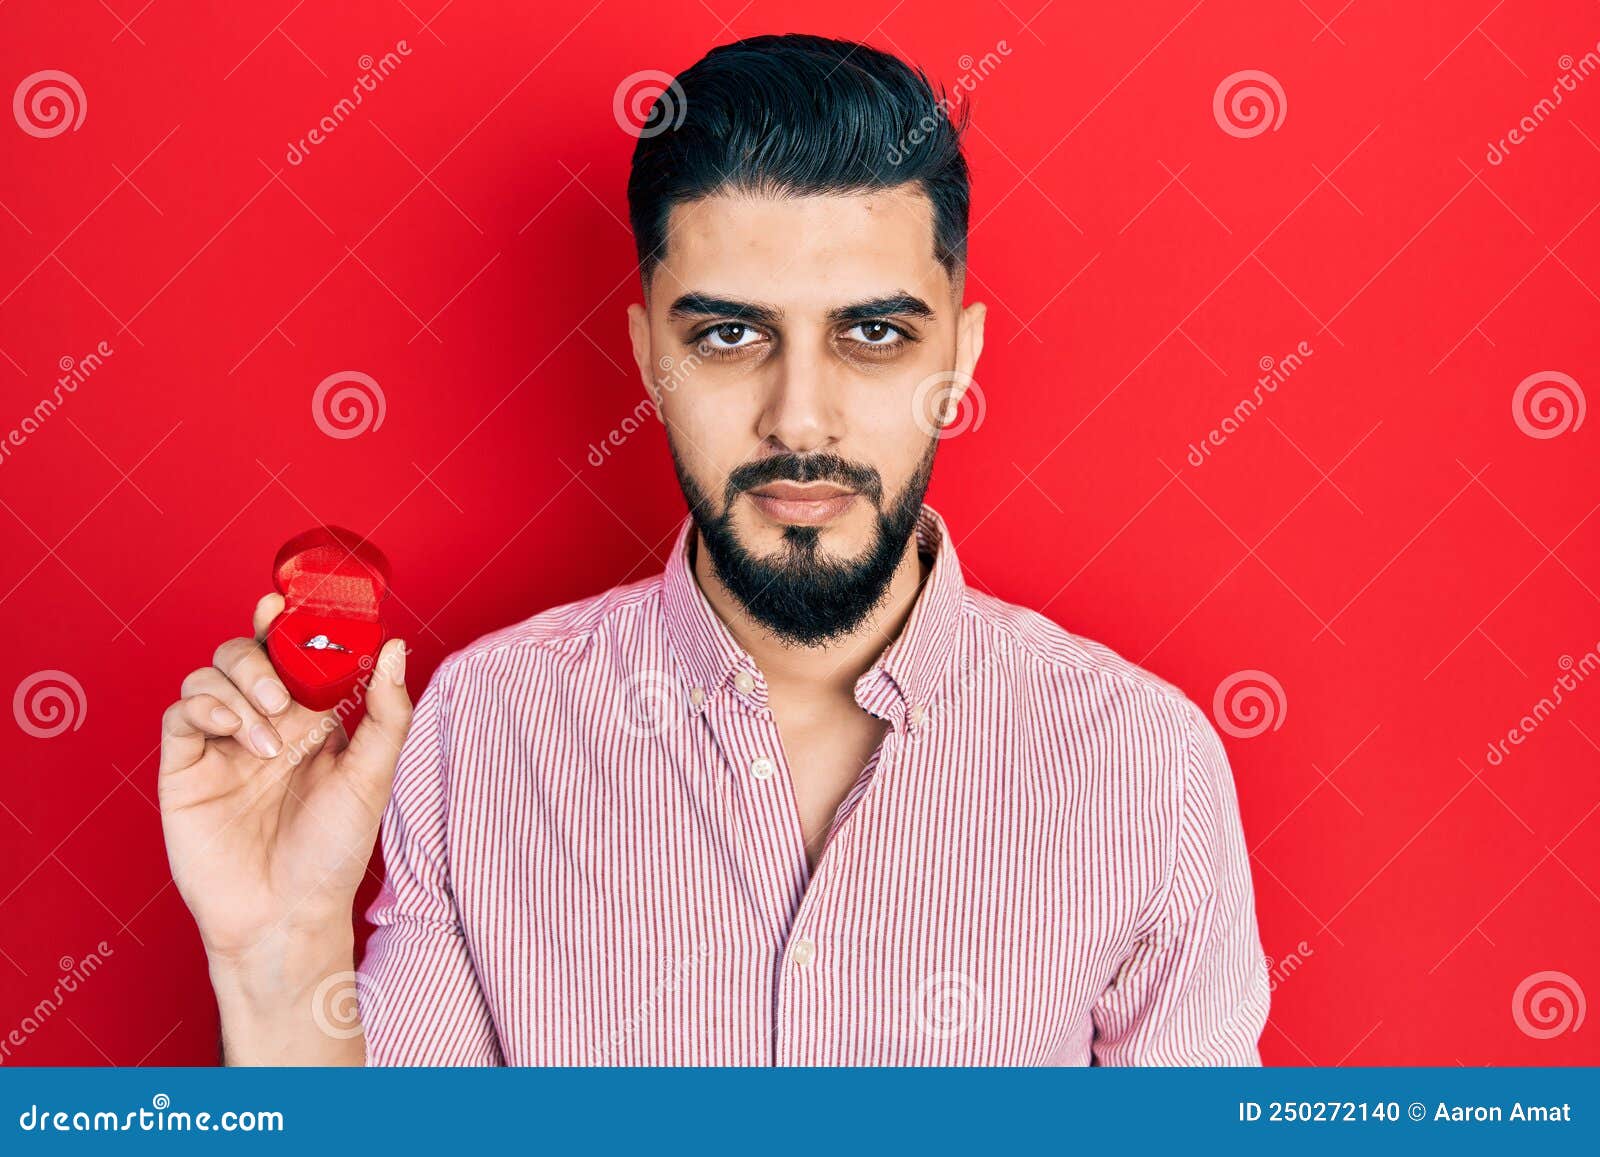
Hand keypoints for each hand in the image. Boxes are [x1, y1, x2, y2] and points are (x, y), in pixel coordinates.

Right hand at [158, 593, 410, 981]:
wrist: (284, 916)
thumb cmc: (333, 854)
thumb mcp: (373, 777)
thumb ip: (386, 712)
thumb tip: (395, 646)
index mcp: (312, 720)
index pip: (293, 653)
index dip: (287, 621)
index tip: (285, 599)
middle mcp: (265, 724)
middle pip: (245, 652)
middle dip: (262, 654)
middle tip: (284, 694)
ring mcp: (222, 744)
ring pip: (211, 673)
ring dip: (241, 688)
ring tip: (270, 737)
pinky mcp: (186, 766)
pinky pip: (180, 711)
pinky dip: (207, 706)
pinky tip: (239, 733)